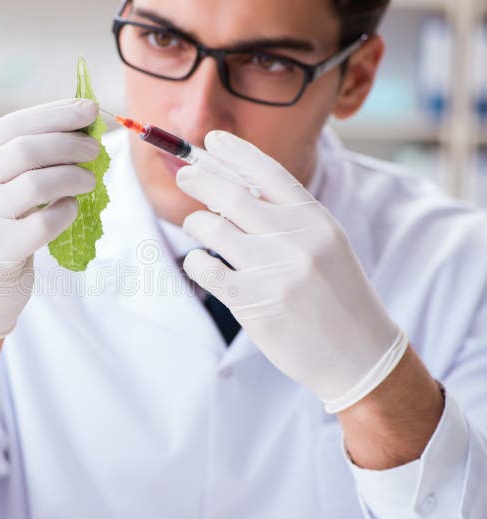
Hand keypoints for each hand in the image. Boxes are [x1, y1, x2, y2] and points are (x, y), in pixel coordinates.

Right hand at [0, 99, 98, 339]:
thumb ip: (20, 157)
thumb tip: (78, 121)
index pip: (11, 126)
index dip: (55, 115)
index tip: (88, 109)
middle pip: (26, 150)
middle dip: (69, 144)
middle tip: (94, 149)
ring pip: (37, 184)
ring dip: (73, 176)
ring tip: (89, 180)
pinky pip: (45, 222)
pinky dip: (66, 211)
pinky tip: (70, 209)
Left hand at [176, 130, 407, 412]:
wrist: (359, 353)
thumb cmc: (337, 294)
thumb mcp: (326, 244)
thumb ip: (287, 217)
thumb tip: (232, 189)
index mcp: (315, 219)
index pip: (268, 172)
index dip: (235, 152)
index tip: (211, 141)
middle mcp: (295, 239)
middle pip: (231, 195)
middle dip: (200, 180)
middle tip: (183, 175)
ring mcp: (273, 270)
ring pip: (211, 228)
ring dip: (195, 224)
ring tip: (196, 227)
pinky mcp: (252, 301)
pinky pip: (205, 268)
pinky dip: (196, 261)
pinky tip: (202, 263)